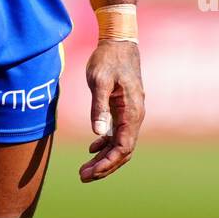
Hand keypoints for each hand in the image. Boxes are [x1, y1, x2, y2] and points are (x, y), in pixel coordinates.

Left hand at [80, 39, 143, 181]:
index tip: (90, 172)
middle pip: (123, 151)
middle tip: (83, 176)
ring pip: (120, 144)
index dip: (108, 163)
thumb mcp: (99, 81)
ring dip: (104, 158)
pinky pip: (118, 133)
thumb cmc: (107, 59)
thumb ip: (98, 107)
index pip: (123, 148)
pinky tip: (92, 149)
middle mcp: (135, 116)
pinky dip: (106, 144)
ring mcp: (130, 113)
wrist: (118, 41)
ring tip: (85, 170)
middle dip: (104, 166)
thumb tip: (98, 133)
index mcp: (131, 112)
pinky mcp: (124, 108)